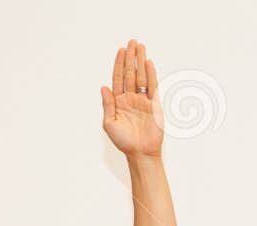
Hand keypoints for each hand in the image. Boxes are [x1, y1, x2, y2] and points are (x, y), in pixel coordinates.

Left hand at [101, 38, 162, 156]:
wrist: (141, 153)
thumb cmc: (124, 141)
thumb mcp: (109, 123)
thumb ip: (107, 105)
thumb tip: (103, 87)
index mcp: (118, 101)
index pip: (118, 78)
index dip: (118, 64)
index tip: (120, 50)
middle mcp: (130, 98)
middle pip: (130, 73)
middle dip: (130, 57)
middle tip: (132, 42)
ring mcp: (142, 100)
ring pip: (141, 76)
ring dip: (140, 61)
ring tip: (140, 46)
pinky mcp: (154, 105)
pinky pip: (152, 87)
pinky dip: (151, 74)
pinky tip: (149, 63)